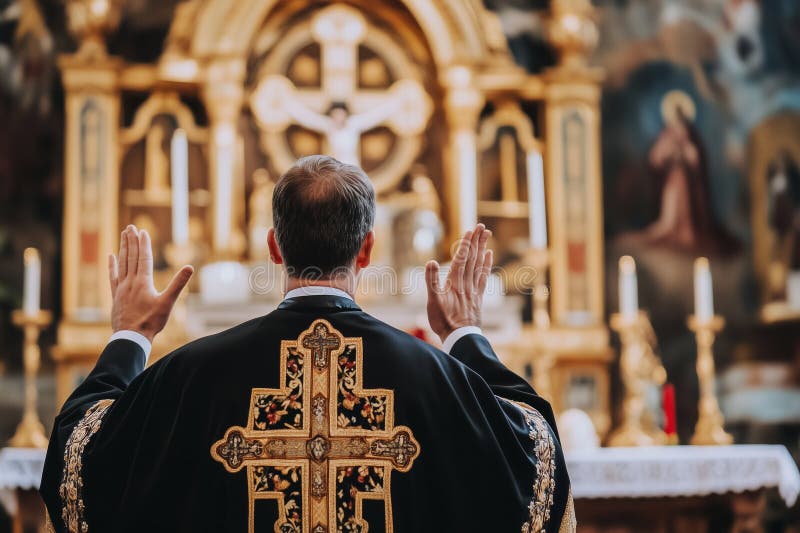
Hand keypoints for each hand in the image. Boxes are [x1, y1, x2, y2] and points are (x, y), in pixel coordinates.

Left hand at [108, 225, 193, 342]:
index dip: (144, 244)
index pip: (143, 257)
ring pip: (122, 263)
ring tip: (123, 235)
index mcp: (143, 282)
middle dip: (131, 241)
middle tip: (131, 227)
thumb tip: (190, 267)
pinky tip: (111, 256)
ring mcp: (121, 288)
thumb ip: (178, 284)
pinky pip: (113, 276)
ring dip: (123, 248)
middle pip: (131, 256)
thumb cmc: (151, 321)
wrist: (131, 337)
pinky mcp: (116, 295)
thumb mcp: (168, 303)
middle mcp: (130, 282)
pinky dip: (112, 264)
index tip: (143, 231)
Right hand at [425, 224, 492, 343]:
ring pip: (479, 264)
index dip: (466, 244)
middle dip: (477, 241)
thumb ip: (431, 281)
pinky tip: (489, 255)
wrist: (460, 337)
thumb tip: (430, 262)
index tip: (471, 230)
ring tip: (486, 235)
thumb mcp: (433, 301)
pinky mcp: (478, 296)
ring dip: (482, 249)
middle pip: (473, 258)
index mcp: (455, 282)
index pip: (462, 258)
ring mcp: (473, 289)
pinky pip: (484, 277)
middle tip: (481, 226)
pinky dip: (486, 265)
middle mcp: (466, 283)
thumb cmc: (443, 320)